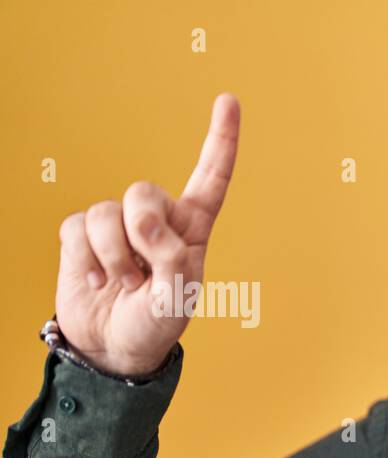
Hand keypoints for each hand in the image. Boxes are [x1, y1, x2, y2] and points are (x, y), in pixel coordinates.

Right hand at [53, 93, 240, 376]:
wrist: (114, 346)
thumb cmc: (156, 323)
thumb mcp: (178, 298)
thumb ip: (170, 256)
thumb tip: (144, 218)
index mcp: (192, 230)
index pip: (210, 179)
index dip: (220, 140)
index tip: (229, 100)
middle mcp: (157, 220)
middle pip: (144, 192)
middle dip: (141, 231)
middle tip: (144, 272)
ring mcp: (117, 226)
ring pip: (107, 213)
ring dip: (114, 256)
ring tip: (124, 284)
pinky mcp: (82, 235)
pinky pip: (77, 228)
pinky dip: (87, 260)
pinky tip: (96, 280)